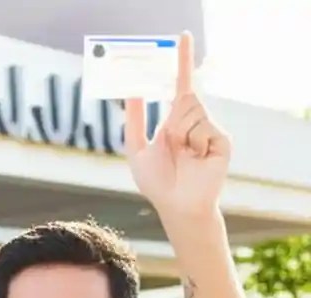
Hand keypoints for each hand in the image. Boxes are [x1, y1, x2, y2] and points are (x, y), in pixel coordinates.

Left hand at [125, 31, 229, 218]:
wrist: (177, 204)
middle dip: (172, 119)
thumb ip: (134, 120)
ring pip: (191, 110)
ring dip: (179, 132)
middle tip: (171, 143)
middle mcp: (194, 121)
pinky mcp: (222, 139)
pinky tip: (195, 158)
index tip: (181, 38)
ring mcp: (209, 129)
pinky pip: (202, 126)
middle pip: (184, 97)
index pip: (180, 85)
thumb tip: (131, 92)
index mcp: (175, 121)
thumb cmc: (157, 181)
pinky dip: (192, 142)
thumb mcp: (136, 148)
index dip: (181, 62)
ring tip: (183, 154)